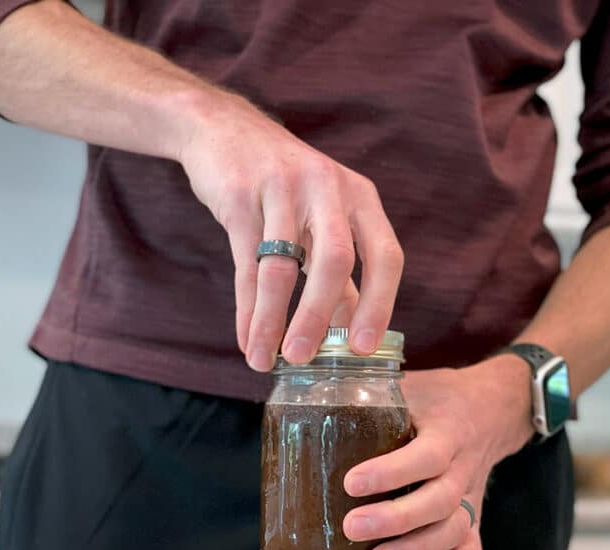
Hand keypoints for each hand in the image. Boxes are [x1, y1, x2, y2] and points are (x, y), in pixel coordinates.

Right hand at [177, 91, 402, 370]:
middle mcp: (328, 189)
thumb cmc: (284, 187)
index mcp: (360, 197)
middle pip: (335, 261)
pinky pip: (245, 263)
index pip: (385, 255)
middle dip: (320, 317)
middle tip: (304, 359)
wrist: (223, 129)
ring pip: (281, 266)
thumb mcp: (324, 216)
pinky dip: (246, 308)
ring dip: (273, 320)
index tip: (363, 348)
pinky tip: (247, 338)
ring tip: (264, 360)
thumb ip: (341, 272)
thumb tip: (353, 331)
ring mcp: (283, 189)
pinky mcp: (240, 196)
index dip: (379, 304)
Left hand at [342, 355, 532, 549]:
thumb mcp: (411, 386)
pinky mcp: (475, 517)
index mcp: (448, 430)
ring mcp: (473, 495)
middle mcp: (463, 467)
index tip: (352, 483)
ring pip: (455, 532)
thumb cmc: (438, 398)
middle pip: (440, 501)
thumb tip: (312, 403)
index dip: (392, 472)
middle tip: (352, 528)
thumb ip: (372, 396)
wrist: (493, 409)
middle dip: (397, 520)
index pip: (427, 455)